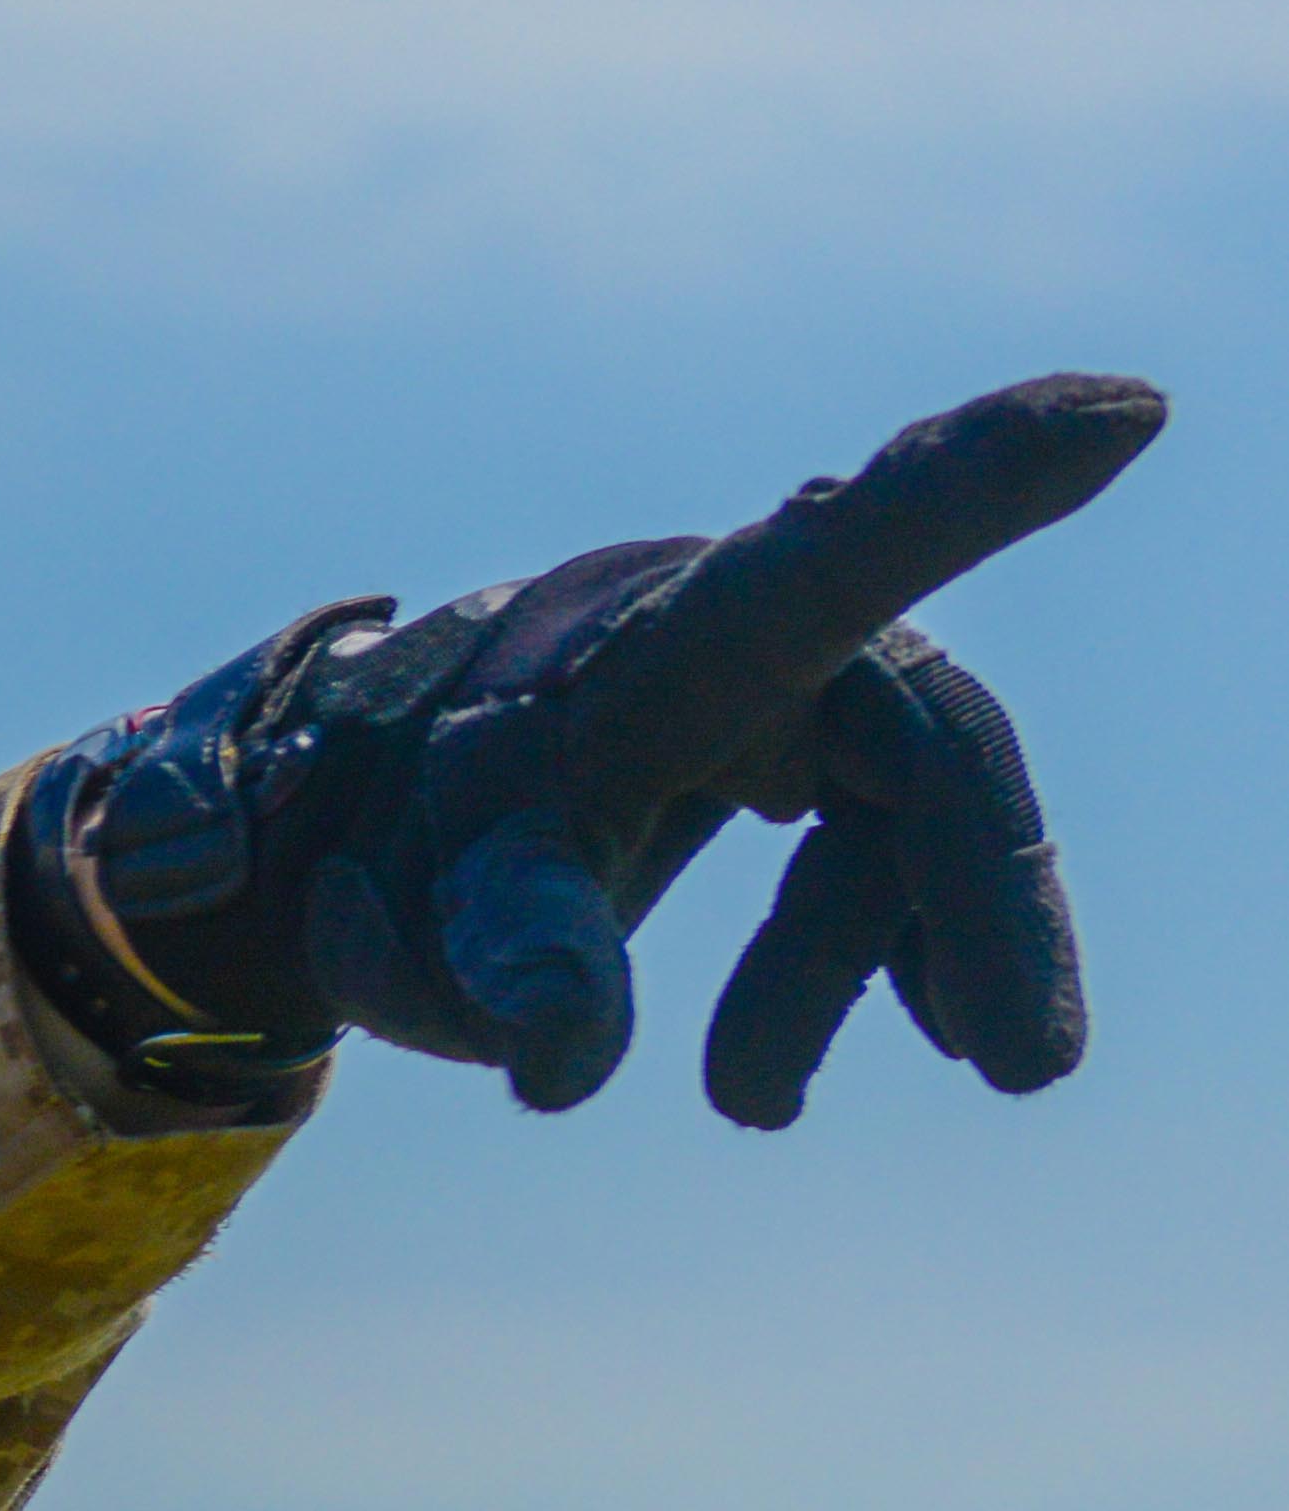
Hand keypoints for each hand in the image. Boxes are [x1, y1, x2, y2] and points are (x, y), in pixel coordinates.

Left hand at [9, 375, 1162, 1121]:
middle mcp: (759, 633)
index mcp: (682, 633)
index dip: (975, 485)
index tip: (1122, 408)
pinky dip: (889, 945)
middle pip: (931, 755)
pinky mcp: (806, 742)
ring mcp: (794, 682)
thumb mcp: (447, 884)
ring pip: (894, 826)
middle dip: (983, 910)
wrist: (387, 790)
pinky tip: (930, 1026)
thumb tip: (559, 1060)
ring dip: (845, 968)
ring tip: (745, 1103)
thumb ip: (505, 950)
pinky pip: (886, 843)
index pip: (843, 552)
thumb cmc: (426, 806)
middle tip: (1021, 1069)